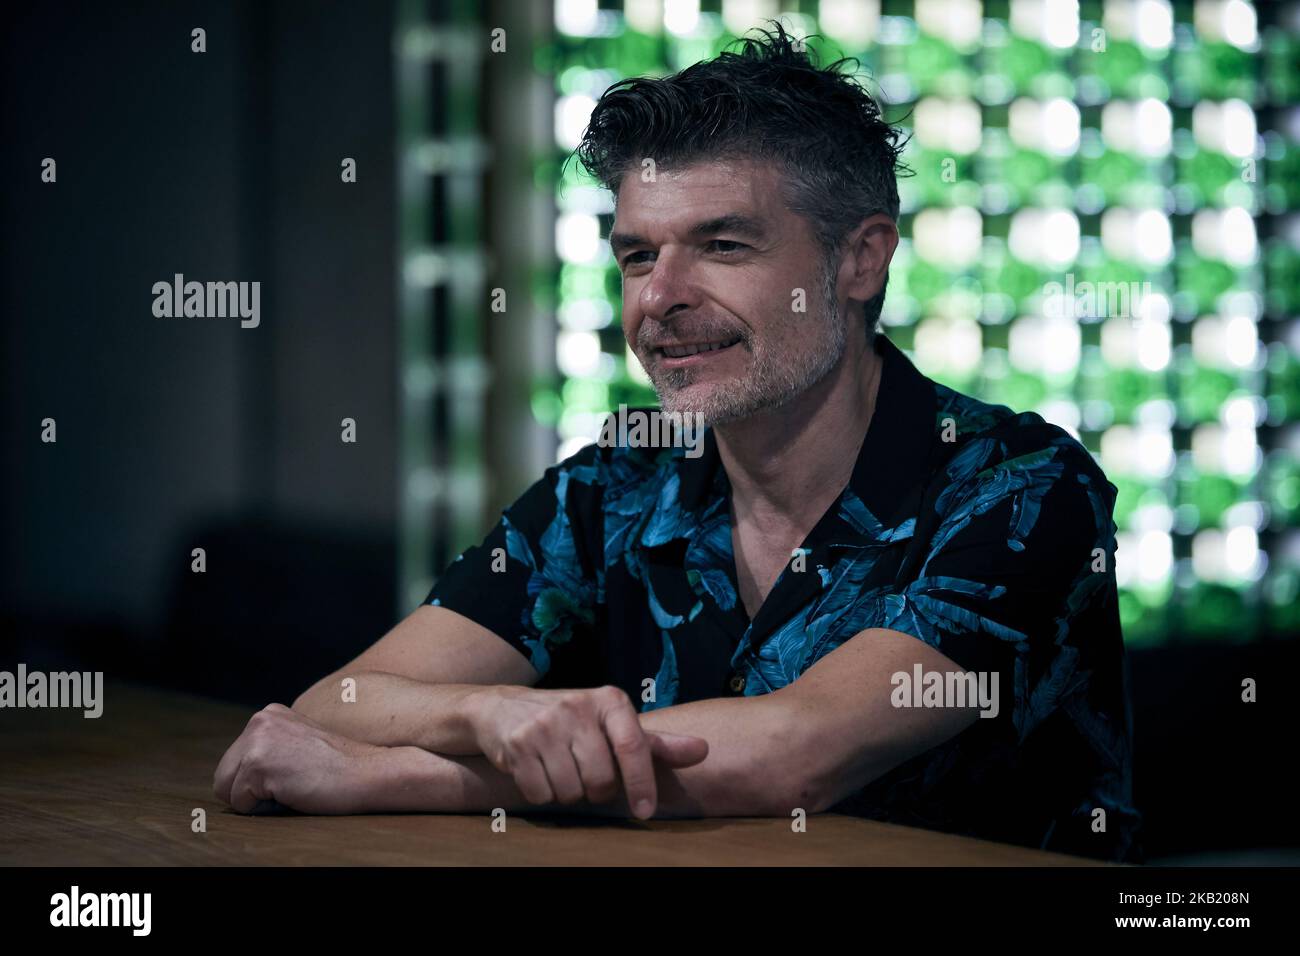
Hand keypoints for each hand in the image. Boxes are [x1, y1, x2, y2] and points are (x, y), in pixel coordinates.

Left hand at [213, 703, 383, 814]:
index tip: (294, 774)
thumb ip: (272, 748)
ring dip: (258, 800)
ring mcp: (257, 740)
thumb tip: (240, 777)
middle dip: (251, 791)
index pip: (234, 763)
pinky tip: (295, 790)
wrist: (369, 772)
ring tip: (294, 785)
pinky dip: (265, 808)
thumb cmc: (339, 768)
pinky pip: (241, 804)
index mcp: (269, 714)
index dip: (259, 782)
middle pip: (223, 776)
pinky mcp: (258, 763)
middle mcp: (259, 720)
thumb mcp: (299, 744)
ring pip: (228, 791)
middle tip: (293, 783)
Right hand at [465, 685, 707, 818]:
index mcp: (609, 700)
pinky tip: (538, 772)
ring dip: (568, 793)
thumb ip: (656, 743)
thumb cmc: (570, 720)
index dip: (642, 784)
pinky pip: (541, 795)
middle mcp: (577, 706)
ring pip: (572, 791)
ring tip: (559, 769)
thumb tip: (704, 750)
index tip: (645, 812)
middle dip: (596, 790)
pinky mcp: (518, 744)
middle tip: (585, 774)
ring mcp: (545, 725)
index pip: (634, 746)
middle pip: (602, 780)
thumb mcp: (612, 724)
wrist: (501, 708)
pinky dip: (542, 794)